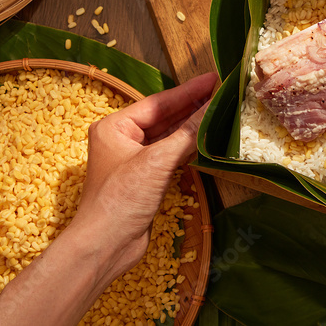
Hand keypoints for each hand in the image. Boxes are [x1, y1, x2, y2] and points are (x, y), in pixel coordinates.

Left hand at [71, 72, 218, 277]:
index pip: (158, 103)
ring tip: (218, 109)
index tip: (213, 78)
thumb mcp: (157, 162)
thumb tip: (212, 108)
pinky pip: (169, 154)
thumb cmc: (121, 199)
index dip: (187, 91)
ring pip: (167, 136)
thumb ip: (187, 133)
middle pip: (163, 117)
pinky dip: (187, 146)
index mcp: (115, 127)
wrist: (105, 246)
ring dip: (191, 126)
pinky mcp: (144, 179)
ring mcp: (133, 160)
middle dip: (191, 105)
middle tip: (220, 91)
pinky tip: (205, 137)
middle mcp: (121, 139)